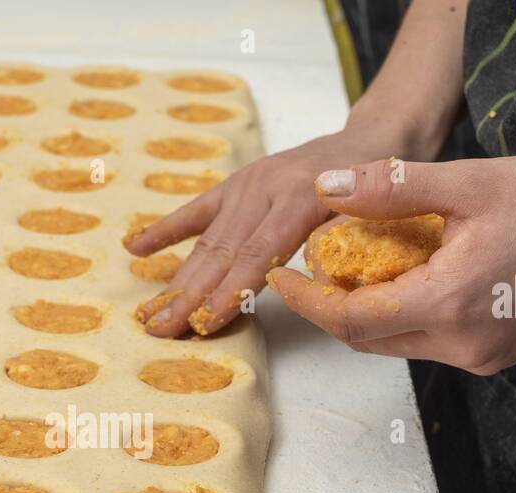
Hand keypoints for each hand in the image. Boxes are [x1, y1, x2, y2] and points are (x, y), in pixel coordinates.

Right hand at [125, 127, 410, 338]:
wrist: (373, 140)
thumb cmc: (381, 189)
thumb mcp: (376, 215)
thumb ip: (342, 242)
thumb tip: (308, 283)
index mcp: (302, 196)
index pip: (257, 254)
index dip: (229, 291)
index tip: (204, 324)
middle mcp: (267, 187)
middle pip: (222, 252)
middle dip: (189, 296)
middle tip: (160, 330)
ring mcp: (248, 184)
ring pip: (208, 240)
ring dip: (176, 280)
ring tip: (149, 313)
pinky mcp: (237, 183)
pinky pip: (197, 211)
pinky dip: (165, 230)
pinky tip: (135, 250)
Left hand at [267, 156, 515, 374]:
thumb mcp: (469, 182)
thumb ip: (392, 188)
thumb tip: (325, 189)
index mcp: (448, 304)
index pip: (350, 320)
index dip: (308, 301)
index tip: (281, 276)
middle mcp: (460, 345)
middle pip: (368, 338)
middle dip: (333, 305)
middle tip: (314, 266)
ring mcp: (478, 358)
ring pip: (396, 343)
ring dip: (370, 311)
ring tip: (358, 266)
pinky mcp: (492, 358)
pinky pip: (428, 342)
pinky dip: (406, 315)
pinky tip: (408, 279)